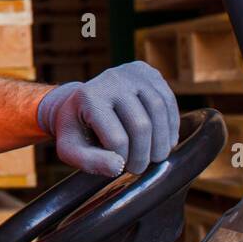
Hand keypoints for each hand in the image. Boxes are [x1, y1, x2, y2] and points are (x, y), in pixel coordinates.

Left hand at [37, 61, 180, 176]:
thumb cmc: (78, 129)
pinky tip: (163, 141)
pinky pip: (169, 102)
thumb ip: (90, 162)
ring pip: (159, 112)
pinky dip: (171, 126)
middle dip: (144, 155)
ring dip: (162, 143)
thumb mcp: (71, 149)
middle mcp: (111, 80)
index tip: (119, 166)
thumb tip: (118, 167)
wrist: (82, 102)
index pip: (117, 138)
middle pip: (141, 126)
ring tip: (154, 158)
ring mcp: (132, 73)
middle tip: (138, 168)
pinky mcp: (149, 73)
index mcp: (88, 97)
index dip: (122, 160)